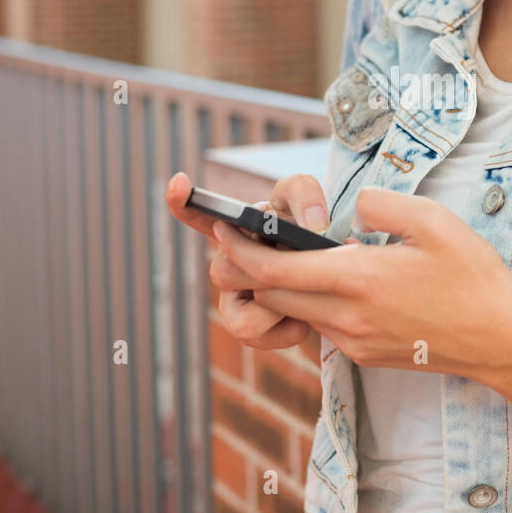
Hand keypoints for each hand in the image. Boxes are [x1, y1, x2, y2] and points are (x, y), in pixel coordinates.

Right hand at [164, 169, 333, 356]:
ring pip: (239, 301)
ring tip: (304, 290)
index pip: (199, 213)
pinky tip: (303, 315)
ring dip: (279, 297)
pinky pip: (256, 329)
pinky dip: (289, 322)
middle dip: (263, 270)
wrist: (332, 290)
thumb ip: (305, 195)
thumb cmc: (311, 243)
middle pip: (224, 270)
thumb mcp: (310, 207)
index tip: (179, 183)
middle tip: (297, 261)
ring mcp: (230, 300)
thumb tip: (312, 224)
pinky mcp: (246, 330)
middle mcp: (225, 264)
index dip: (183, 201)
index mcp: (236, 229)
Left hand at [211, 185, 511, 380]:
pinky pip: (322, 325)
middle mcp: (347, 317)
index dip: (239, 250)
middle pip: (270, 294)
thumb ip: (380, 206)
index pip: (273, 269)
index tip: (223, 229)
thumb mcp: (432, 221)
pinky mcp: (364, 355)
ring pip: (294, 310)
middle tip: (245, 238)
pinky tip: (335, 280)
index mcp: (358, 279)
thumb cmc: (472, 275)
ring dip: (283, 285)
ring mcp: (353, 341)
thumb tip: (351, 210)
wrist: (500, 339)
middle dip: (249, 268)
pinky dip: (312, 301)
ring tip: (292, 253)